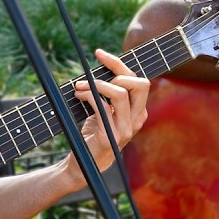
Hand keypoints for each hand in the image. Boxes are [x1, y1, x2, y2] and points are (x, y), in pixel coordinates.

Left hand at [66, 49, 150, 181]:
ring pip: (121, 94)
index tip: (99, 53)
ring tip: (79, 86)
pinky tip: (78, 94)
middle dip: (117, 71)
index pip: (138, 80)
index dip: (119, 63)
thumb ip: (109, 94)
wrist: (84, 164)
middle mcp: (137, 120)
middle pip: (140, 84)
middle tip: (94, 76)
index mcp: (138, 112)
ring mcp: (125, 129)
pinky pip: (102, 107)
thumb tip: (100, 69)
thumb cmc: (94, 134)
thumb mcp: (105, 111)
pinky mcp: (111, 136)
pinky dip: (88, 95)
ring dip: (97, 85)